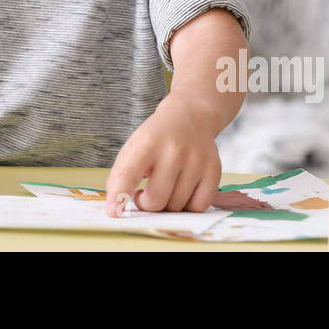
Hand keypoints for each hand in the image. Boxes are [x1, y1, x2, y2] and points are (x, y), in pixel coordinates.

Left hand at [105, 93, 221, 215]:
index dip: (120, 195)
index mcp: (148, 142)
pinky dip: (187, 207)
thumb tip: (116, 207)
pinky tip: (180, 193)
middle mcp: (174, 150)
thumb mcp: (133, 146)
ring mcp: (197, 160)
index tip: (114, 212)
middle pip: (156, 199)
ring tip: (163, 188)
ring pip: (178, 206)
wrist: (191, 117)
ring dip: (166, 206)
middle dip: (146, 205)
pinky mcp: (214, 170)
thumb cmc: (157, 137)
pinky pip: (199, 206)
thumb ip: (121, 175)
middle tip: (143, 195)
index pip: (130, 173)